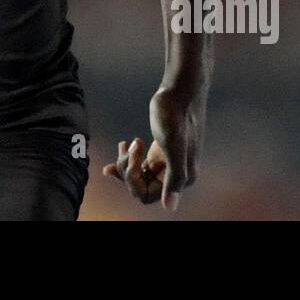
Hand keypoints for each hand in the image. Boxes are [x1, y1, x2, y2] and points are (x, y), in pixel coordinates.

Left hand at [102, 86, 204, 209]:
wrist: (180, 91)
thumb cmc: (176, 115)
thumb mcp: (173, 145)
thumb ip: (174, 177)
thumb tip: (170, 208)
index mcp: (181, 177)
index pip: (146, 195)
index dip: (133, 180)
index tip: (132, 156)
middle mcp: (175, 174)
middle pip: (140, 187)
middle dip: (128, 170)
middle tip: (126, 145)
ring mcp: (167, 163)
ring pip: (138, 176)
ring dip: (126, 162)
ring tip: (124, 142)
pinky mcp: (160, 152)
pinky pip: (141, 166)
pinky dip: (127, 160)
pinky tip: (119, 151)